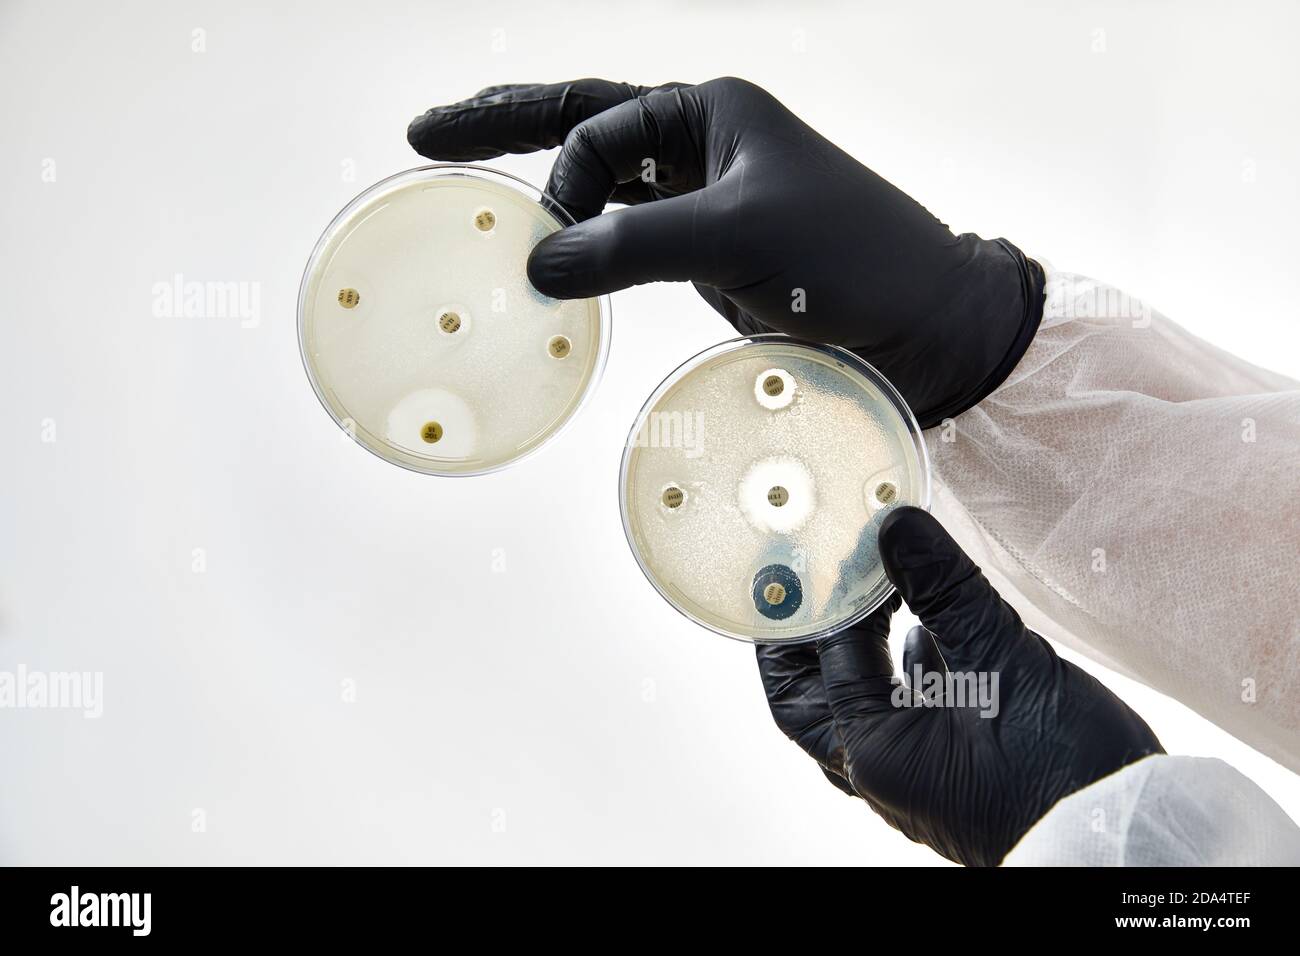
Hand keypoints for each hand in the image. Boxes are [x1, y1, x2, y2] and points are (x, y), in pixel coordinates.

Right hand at [407, 77, 1043, 427]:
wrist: (921, 324)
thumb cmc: (849, 258)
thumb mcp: (737, 234)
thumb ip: (633, 244)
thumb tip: (537, 264)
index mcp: (710, 111)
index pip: (599, 129)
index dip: (562, 186)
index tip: (548, 250)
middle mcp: (700, 147)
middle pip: (582, 127)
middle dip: (504, 128)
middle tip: (425, 133)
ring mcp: (700, 205)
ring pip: (601, 186)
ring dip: (540, 186)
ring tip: (463, 168)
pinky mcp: (706, 260)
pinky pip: (625, 245)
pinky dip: (583, 249)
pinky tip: (546, 257)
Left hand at [757, 507, 1162, 865]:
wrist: (1126, 841)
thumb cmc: (1062, 771)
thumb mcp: (1001, 662)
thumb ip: (946, 590)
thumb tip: (896, 525)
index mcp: (872, 752)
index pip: (820, 660)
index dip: (824, 598)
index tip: (832, 546)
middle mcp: (881, 769)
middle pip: (814, 692)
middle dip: (808, 636)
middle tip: (810, 577)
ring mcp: (915, 774)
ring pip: (862, 701)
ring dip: (860, 646)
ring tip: (865, 583)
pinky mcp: (951, 769)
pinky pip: (907, 711)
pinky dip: (906, 667)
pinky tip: (927, 626)